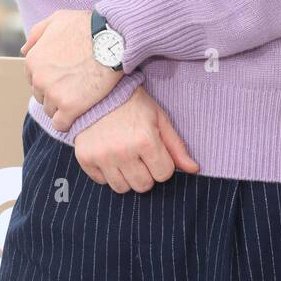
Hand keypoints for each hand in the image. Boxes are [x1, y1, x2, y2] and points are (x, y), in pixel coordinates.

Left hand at [20, 8, 118, 132]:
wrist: (114, 38)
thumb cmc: (88, 26)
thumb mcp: (58, 19)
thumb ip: (38, 33)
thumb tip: (24, 50)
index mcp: (33, 60)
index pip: (34, 79)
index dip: (51, 78)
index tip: (66, 76)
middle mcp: (39, 79)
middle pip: (42, 96)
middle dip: (56, 92)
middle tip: (76, 85)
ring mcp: (53, 94)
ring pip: (51, 110)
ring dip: (63, 106)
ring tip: (81, 97)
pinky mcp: (70, 107)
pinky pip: (61, 124)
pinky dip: (68, 121)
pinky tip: (79, 113)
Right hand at [74, 86, 200, 192]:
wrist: (97, 92)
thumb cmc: (134, 104)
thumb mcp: (159, 118)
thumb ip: (177, 146)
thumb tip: (194, 169)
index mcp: (145, 140)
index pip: (164, 174)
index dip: (162, 163)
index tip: (155, 150)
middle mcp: (122, 151)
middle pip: (143, 185)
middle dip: (146, 173)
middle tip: (140, 154)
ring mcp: (102, 156)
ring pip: (123, 188)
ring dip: (127, 176)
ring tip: (125, 156)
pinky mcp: (85, 158)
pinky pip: (102, 182)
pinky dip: (107, 173)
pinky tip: (109, 155)